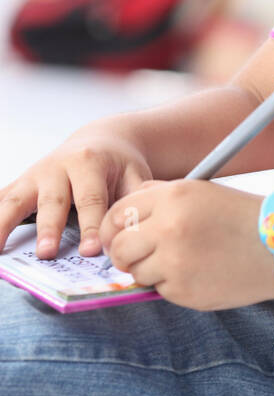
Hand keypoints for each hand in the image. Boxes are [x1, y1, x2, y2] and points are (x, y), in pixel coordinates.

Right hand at [0, 130, 152, 259]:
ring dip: (5, 224)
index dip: (91, 226)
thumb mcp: (135, 175)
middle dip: (49, 228)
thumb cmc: (119, 165)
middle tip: (47, 254)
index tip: (92, 252)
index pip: (90, 199)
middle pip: (52, 200)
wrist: (99, 141)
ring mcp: (34, 175)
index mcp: (89, 163)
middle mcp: (57, 166)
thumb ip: (136, 200)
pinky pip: (1, 198)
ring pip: (16, 199)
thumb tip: (137, 229)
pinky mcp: (20, 183)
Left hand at [97, 180, 273, 310]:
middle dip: (125, 254)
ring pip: (137, 273)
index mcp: (172, 197)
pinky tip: (198, 273)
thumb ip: (159, 200)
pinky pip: (161, 289)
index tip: (119, 237)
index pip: (118, 214)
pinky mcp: (183, 290)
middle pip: (120, 248)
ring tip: (181, 261)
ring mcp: (175, 262)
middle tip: (138, 256)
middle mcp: (169, 228)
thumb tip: (121, 220)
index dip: (114, 228)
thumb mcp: (200, 192)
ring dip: (150, 270)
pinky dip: (172, 284)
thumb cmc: (240, 217)